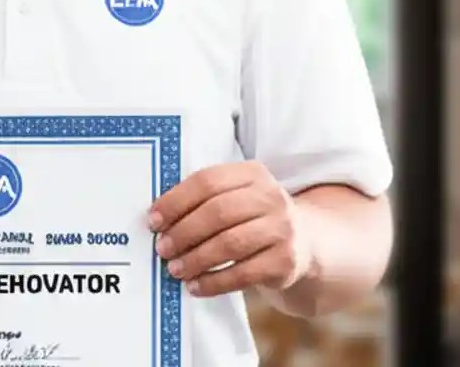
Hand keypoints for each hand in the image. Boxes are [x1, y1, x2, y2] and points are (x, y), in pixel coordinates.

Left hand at [149, 161, 313, 297]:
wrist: (306, 242)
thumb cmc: (253, 218)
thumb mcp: (237, 197)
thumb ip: (204, 200)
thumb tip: (158, 219)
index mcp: (252, 173)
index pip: (207, 181)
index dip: (176, 201)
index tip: (153, 221)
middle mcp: (271, 197)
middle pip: (217, 212)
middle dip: (183, 232)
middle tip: (162, 248)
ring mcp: (282, 229)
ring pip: (230, 243)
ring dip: (196, 259)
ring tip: (175, 269)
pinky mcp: (286, 261)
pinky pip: (243, 273)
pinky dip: (214, 282)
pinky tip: (196, 286)